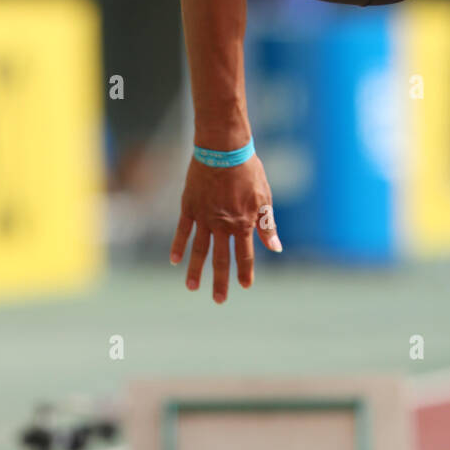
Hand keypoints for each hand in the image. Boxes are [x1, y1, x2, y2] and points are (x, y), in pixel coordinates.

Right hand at [170, 153, 281, 302]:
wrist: (223, 149)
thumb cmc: (248, 170)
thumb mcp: (264, 198)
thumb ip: (267, 225)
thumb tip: (275, 248)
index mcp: (243, 223)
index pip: (245, 255)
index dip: (245, 271)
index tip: (244, 286)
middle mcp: (223, 225)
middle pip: (221, 259)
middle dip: (220, 281)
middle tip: (219, 300)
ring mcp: (204, 217)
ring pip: (200, 250)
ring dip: (196, 270)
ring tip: (192, 288)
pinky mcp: (190, 207)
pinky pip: (182, 231)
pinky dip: (178, 246)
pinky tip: (174, 260)